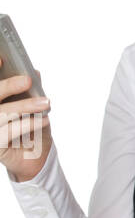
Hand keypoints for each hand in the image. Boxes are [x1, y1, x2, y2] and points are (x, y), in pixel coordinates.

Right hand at [0, 64, 51, 179]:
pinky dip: (27, 124)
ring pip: (1, 114)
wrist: (34, 157)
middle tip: (28, 80)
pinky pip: (9, 132)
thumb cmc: (30, 128)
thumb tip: (34, 72)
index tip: (2, 60)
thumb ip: (29, 90)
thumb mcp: (31, 106)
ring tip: (46, 103)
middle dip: (8, 86)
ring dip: (24, 106)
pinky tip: (43, 120)